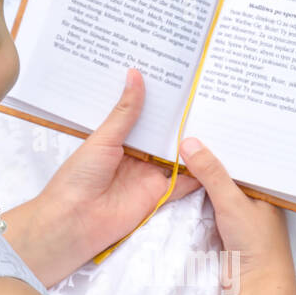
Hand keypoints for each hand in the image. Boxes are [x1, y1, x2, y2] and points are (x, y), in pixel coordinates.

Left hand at [27, 68, 201, 284]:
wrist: (75, 220)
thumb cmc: (80, 176)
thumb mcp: (103, 138)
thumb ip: (125, 112)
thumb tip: (135, 75)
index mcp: (120, 138)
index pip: (145, 116)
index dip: (160, 101)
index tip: (180, 79)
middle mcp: (137, 155)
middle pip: (165, 135)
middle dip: (182, 120)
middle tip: (208, 95)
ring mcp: (150, 175)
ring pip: (178, 157)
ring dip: (195, 144)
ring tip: (220, 118)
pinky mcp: (160, 194)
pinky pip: (185, 182)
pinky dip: (200, 173)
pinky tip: (218, 156)